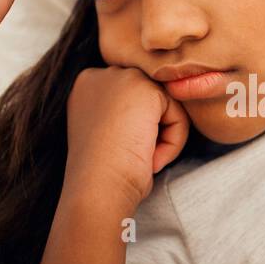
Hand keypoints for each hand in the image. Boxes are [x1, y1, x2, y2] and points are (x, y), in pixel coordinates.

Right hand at [36, 68, 188, 263]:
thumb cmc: (103, 175)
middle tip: (133, 158)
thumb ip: (124, 114)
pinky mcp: (144, 88)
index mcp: (86, 86)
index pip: (132, 101)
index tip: (123, 154)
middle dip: (151, 131)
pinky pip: (178, 113)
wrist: (98, 188)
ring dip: (163, 137)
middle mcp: (99, 75)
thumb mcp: (108, 136)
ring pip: (167, 106)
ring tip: (141, 158)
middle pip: (151, 100)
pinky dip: (173, 142)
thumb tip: (155, 114)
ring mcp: (121, 77)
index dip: (135, 132)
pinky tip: (150, 156)